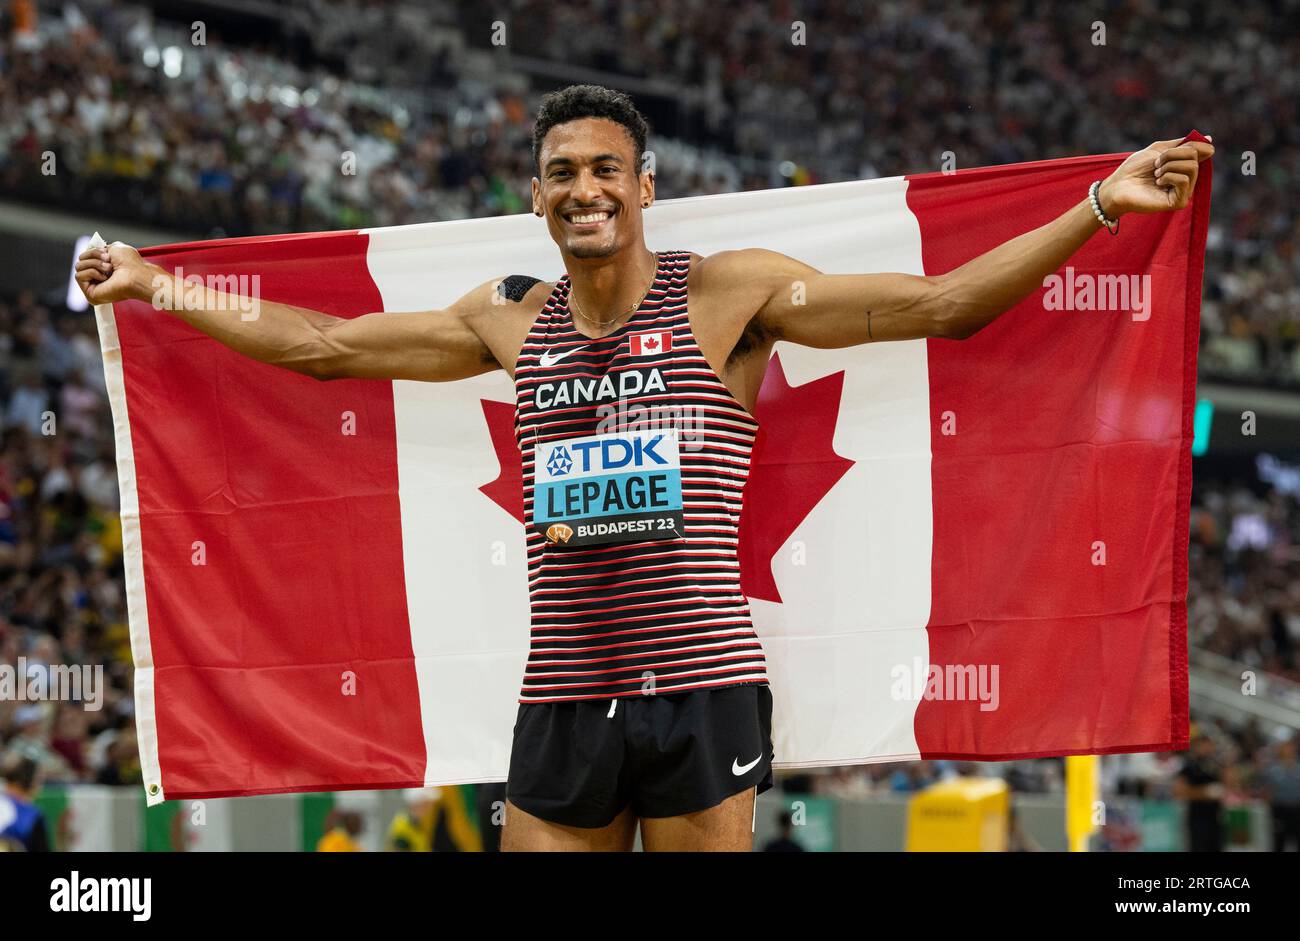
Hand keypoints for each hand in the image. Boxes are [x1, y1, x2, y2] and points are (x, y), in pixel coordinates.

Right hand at [74, 241, 153, 305]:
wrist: (136, 275)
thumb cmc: (130, 263)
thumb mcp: (114, 249)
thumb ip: (101, 249)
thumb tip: (92, 249)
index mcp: (103, 269)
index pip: (86, 257)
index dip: (93, 252)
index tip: (107, 253)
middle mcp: (97, 279)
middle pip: (80, 260)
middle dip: (94, 256)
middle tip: (109, 261)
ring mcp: (94, 287)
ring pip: (78, 266)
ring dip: (94, 264)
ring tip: (109, 269)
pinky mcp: (90, 294)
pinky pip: (78, 276)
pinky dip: (91, 273)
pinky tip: (104, 278)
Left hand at [1098, 136, 1213, 216]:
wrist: (1118, 185)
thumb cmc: (1134, 168)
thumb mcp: (1159, 149)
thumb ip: (1183, 145)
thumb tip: (1210, 140)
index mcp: (1184, 166)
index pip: (1202, 150)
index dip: (1189, 145)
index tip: (1168, 150)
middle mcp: (1187, 179)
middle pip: (1195, 157)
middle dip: (1172, 155)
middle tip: (1155, 164)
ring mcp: (1184, 192)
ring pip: (1191, 168)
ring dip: (1169, 166)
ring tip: (1155, 174)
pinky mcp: (1178, 202)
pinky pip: (1184, 181)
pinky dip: (1169, 177)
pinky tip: (1157, 183)